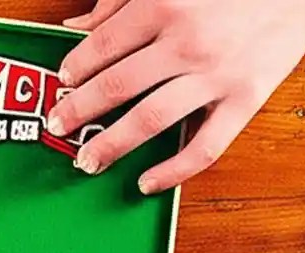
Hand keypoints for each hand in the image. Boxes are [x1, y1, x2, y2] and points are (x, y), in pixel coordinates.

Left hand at [49, 0, 304, 192]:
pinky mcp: (246, 100)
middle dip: (80, 111)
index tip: (63, 83)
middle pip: (117, 85)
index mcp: (164, 3)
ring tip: (87, 161)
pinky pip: (204, 147)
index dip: (76, 68)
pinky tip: (146, 182)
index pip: (103, 45)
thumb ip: (120, 0)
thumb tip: (77, 27)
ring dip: (111, 144)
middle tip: (58, 126)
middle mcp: (187, 41)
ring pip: (150, 119)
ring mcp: (216, 75)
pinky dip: (172, 171)